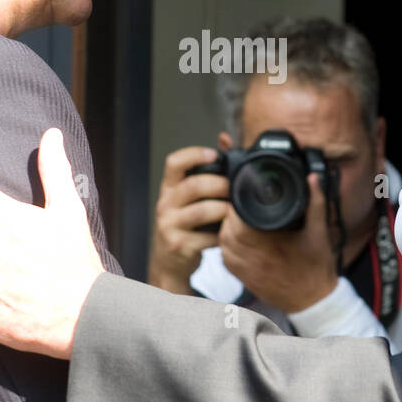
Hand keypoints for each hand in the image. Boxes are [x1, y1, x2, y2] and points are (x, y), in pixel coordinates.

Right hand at [148, 146, 230, 292]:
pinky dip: (223, 234)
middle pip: (194, 185)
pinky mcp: (180, 246)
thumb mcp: (187, 198)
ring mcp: (170, 226)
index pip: (174, 163)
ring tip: (235, 210)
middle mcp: (165, 204)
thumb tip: (225, 139)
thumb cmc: (184, 225)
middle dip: (220, 185)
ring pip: (202, 211)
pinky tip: (229, 232)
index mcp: (168, 189)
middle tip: (235, 188)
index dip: (194, 154)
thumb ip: (205, 171)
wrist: (169, 262)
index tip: (214, 154)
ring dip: (225, 209)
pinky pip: (208, 237)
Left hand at [218, 173, 337, 312]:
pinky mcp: (242, 278)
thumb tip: (312, 178)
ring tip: (241, 219)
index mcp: (270, 244)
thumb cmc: (317, 267)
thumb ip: (316, 202)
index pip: (239, 218)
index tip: (247, 195)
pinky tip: (238, 238)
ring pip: (223, 241)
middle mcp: (253, 258)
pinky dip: (227, 244)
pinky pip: (224, 257)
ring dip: (228, 228)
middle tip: (243, 204)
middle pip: (227, 228)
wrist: (313, 302)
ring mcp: (245, 270)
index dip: (239, 204)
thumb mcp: (319, 231)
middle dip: (232, 214)